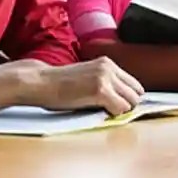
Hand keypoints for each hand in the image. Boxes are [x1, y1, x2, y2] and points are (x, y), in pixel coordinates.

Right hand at [12, 57, 144, 115]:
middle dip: (127, 104)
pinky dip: (114, 114)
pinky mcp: (100, 91)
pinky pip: (121, 109)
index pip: (134, 84)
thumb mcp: (87, 76)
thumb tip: (123, 100)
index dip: (128, 98)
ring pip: (132, 102)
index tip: (119, 106)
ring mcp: (106, 78)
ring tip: (103, 110)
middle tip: (111, 111)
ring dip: (121, 110)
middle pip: (137, 93)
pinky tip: (99, 111)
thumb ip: (105, 82)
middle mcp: (109, 68)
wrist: (40, 82)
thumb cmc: (59, 84)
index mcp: (107, 63)